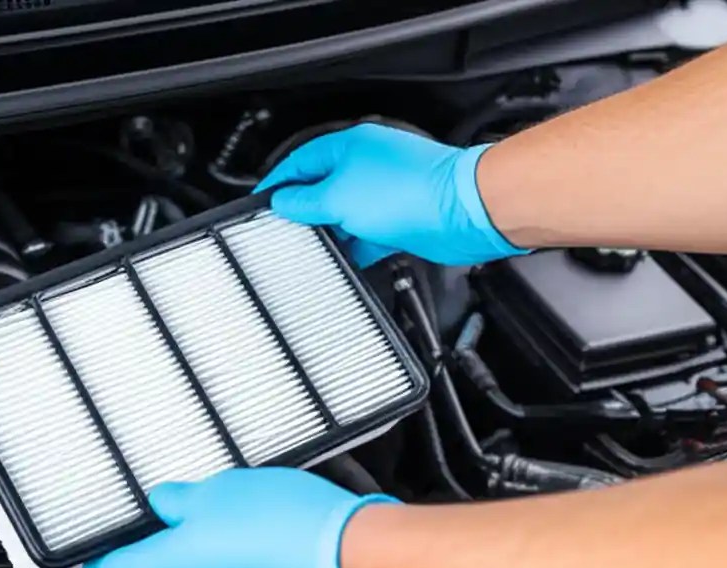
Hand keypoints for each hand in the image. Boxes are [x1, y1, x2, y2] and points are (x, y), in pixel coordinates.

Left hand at [82, 468, 402, 567]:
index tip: (103, 539)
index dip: (99, 553)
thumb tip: (163, 503)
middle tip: (191, 510)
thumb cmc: (286, 526)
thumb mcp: (219, 489)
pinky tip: (266, 544)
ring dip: (209, 557)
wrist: (353, 565)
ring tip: (238, 520)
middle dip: (167, 546)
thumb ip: (179, 500)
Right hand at [255, 123, 524, 266]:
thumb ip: (306, 202)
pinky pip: (366, 235)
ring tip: (310, 249)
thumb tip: (284, 203)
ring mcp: (385, 193)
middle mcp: (367, 166)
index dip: (277, 182)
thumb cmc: (413, 191)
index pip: (299, 161)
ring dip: (329, 232)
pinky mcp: (400, 219)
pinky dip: (353, 249)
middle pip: (321, 188)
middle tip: (281, 231)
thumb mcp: (339, 197)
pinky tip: (343, 261)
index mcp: (349, 147)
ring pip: (344, 214)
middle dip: (302, 211)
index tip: (261, 203)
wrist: (465, 211)